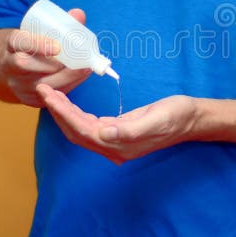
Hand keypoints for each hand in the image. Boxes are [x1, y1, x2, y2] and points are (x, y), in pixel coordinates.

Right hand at [1, 9, 91, 106]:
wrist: (17, 70)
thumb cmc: (35, 47)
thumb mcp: (41, 32)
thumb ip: (61, 24)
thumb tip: (78, 14)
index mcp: (12, 44)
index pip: (18, 41)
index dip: (37, 44)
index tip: (58, 47)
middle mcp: (9, 65)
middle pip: (24, 64)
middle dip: (53, 63)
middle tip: (76, 59)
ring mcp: (18, 84)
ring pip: (39, 83)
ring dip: (65, 77)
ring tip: (84, 68)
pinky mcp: (28, 99)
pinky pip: (48, 95)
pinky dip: (68, 86)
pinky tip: (80, 77)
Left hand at [36, 84, 199, 163]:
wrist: (191, 119)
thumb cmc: (176, 116)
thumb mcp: (156, 119)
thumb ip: (129, 130)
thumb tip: (104, 133)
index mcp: (120, 145)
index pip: (82, 130)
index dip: (63, 113)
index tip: (50, 94)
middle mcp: (114, 147)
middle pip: (76, 131)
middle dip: (58, 112)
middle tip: (43, 89)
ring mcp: (115, 141)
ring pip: (80, 129)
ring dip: (64, 112)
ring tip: (51, 93)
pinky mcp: (118, 132)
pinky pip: (89, 125)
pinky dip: (76, 114)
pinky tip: (70, 104)